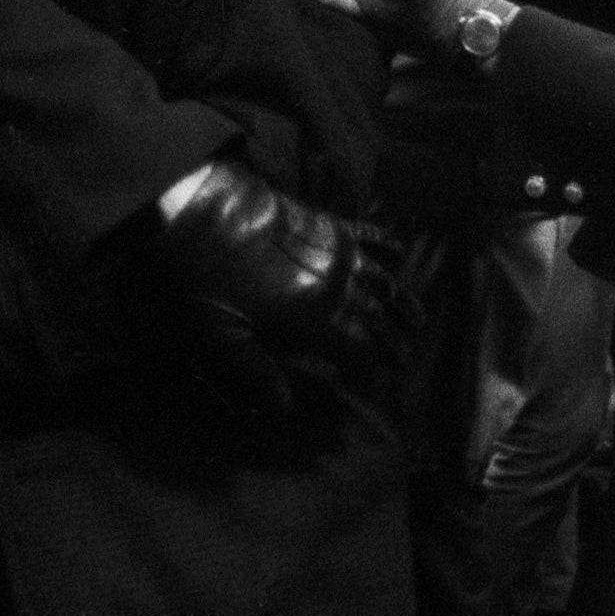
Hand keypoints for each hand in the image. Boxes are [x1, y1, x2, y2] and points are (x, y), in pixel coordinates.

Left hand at [129, 157, 407, 413]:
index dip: (370, 363)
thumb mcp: (219, 333)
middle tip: (406, 355)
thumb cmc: (201, 276)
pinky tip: (400, 251)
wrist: (197, 208)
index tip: (381, 377)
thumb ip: (255, 370)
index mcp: (310, 313)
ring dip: (400, 299)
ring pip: (380, 278)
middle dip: (393, 337)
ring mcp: (333, 248)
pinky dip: (385, 242)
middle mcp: (333, 282)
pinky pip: (366, 233)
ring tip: (417, 317)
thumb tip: (284, 407)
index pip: (355, 345)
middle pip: (375, 314)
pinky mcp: (324, 221)